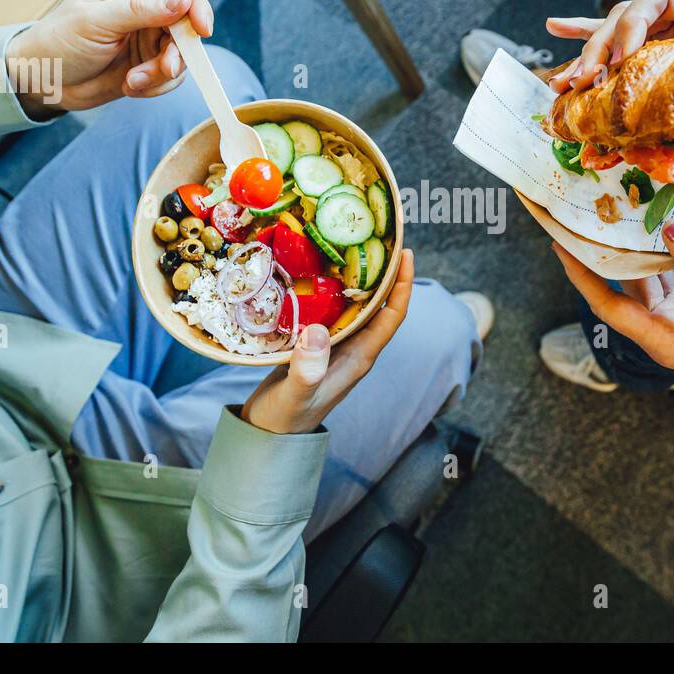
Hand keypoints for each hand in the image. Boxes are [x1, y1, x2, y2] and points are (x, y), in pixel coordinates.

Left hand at [6, 0, 215, 117]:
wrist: (43, 80)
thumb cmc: (59, 41)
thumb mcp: (97, 21)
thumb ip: (141, 11)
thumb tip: (184, 1)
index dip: (196, 7)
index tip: (203, 30)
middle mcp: (146, 11)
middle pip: (186, 27)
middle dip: (178, 52)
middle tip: (166, 69)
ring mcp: (148, 40)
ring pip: (181, 56)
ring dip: (162, 73)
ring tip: (134, 81)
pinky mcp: (147, 67)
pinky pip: (170, 78)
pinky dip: (155, 86)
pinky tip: (130, 86)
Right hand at [241, 250, 415, 434]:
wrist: (267, 437)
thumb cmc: (284, 420)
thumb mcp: (295, 395)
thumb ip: (307, 370)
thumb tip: (318, 332)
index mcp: (360, 358)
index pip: (391, 316)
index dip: (402, 285)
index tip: (405, 253)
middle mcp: (353, 348)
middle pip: (377, 304)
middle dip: (382, 272)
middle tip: (376, 235)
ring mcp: (334, 346)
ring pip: (353, 305)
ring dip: (355, 277)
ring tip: (348, 243)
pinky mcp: (314, 344)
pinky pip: (329, 310)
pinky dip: (327, 289)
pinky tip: (315, 270)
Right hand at [545, 0, 673, 115]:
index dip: (633, 23)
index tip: (621, 58)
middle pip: (627, 15)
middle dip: (600, 48)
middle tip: (583, 82)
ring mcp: (663, 23)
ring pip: (614, 29)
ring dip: (588, 55)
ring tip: (563, 82)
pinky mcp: (652, 41)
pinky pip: (615, 36)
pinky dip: (585, 34)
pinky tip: (554, 28)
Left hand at [554, 219, 673, 411]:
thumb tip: (672, 226)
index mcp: (661, 341)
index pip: (607, 304)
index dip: (581, 275)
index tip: (559, 245)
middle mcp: (662, 332)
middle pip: (621, 290)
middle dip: (601, 257)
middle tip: (583, 220)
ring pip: (646, 283)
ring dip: (635, 254)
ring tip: (620, 217)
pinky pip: (671, 281)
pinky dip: (666, 258)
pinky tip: (664, 230)